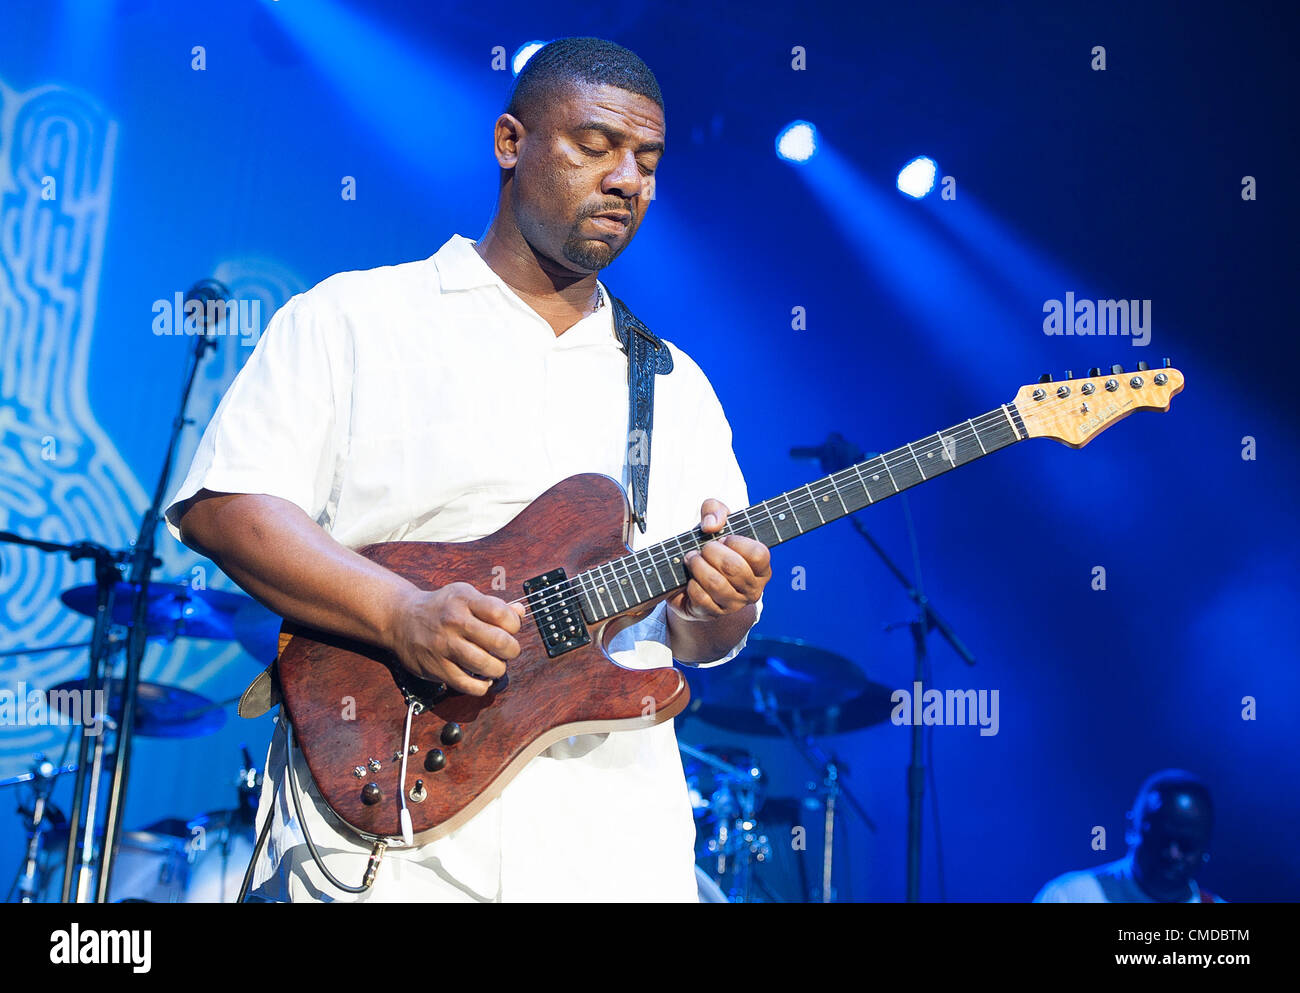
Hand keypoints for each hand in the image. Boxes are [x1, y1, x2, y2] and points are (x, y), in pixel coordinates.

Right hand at [387, 582, 525, 696]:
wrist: (400, 618)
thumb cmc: (440, 607)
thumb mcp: (465, 595)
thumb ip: (493, 604)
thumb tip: (521, 612)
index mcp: (465, 600)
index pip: (502, 614)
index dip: (514, 625)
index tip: (511, 630)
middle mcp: (455, 621)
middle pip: (499, 641)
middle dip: (511, 650)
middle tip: (508, 651)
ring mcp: (444, 645)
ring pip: (486, 665)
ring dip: (498, 669)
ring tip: (495, 665)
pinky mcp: (437, 667)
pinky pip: (468, 685)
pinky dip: (482, 686)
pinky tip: (482, 679)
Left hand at [667, 498, 770, 620]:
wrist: (691, 575)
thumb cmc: (711, 546)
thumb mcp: (715, 521)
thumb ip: (715, 510)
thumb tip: (711, 525)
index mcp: (761, 568)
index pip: (759, 554)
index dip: (737, 542)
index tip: (724, 538)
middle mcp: (752, 589)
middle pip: (734, 567)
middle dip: (711, 551)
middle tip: (703, 548)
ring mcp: (733, 605)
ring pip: (716, 583)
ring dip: (697, 566)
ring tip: (692, 559)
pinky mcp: (712, 614)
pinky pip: (700, 598)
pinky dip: (691, 584)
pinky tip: (691, 579)